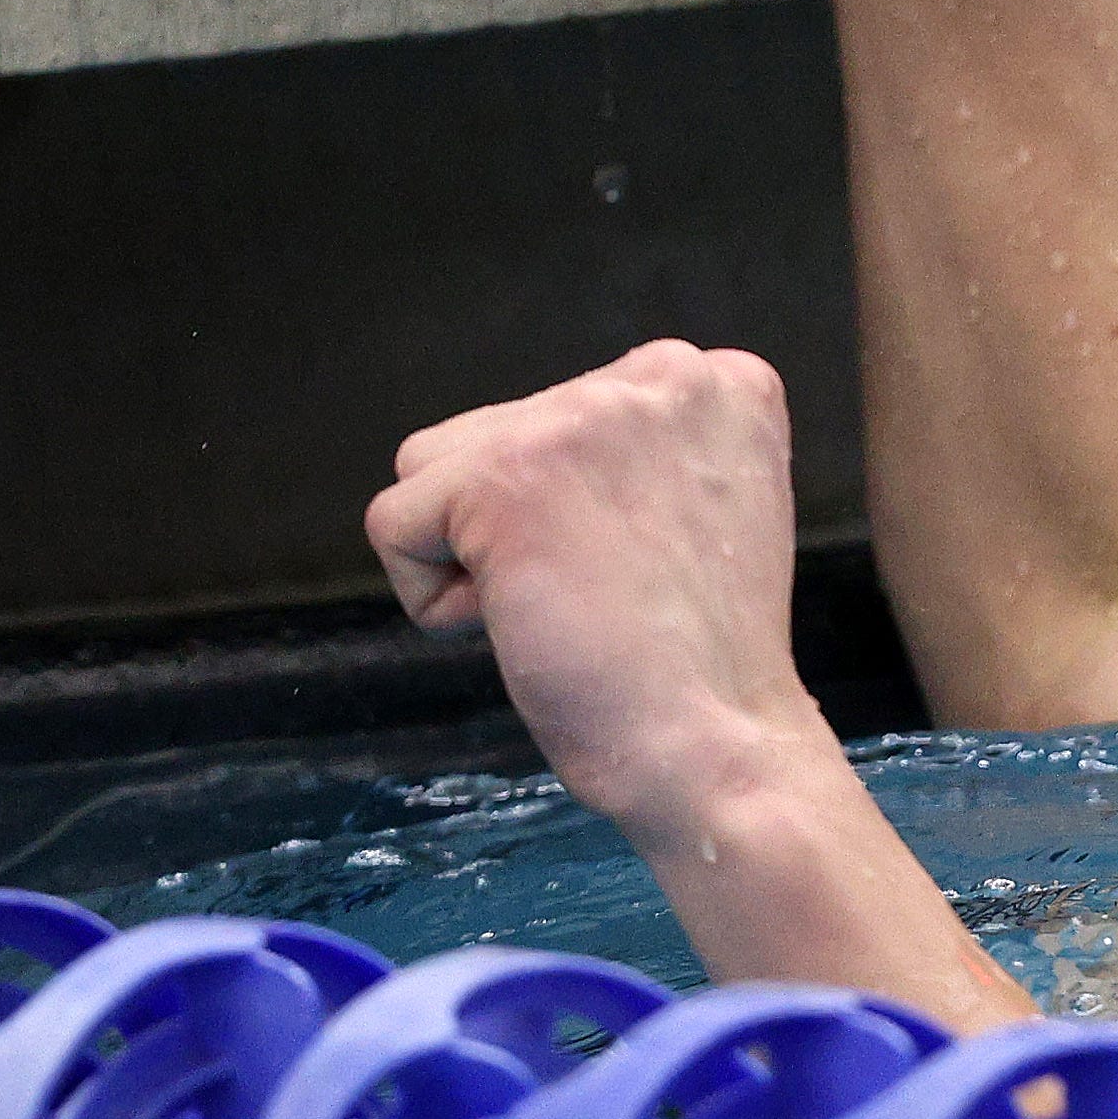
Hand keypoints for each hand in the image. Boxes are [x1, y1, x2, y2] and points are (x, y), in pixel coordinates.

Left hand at [366, 340, 822, 833]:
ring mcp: (581, 417)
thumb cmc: (698, 663)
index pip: (573, 412)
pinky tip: (522, 624)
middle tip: (612, 597)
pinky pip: (395, 523)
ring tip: (566, 604)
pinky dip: (434, 599)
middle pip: (499, 432)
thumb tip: (532, 455)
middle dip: (526, 526)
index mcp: (722, 381)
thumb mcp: (704, 510)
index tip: (653, 569)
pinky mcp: (501, 475)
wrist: (714, 744)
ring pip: (436, 466)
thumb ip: (638, 454)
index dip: (587, 510)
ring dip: (473, 550)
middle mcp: (664, 373)